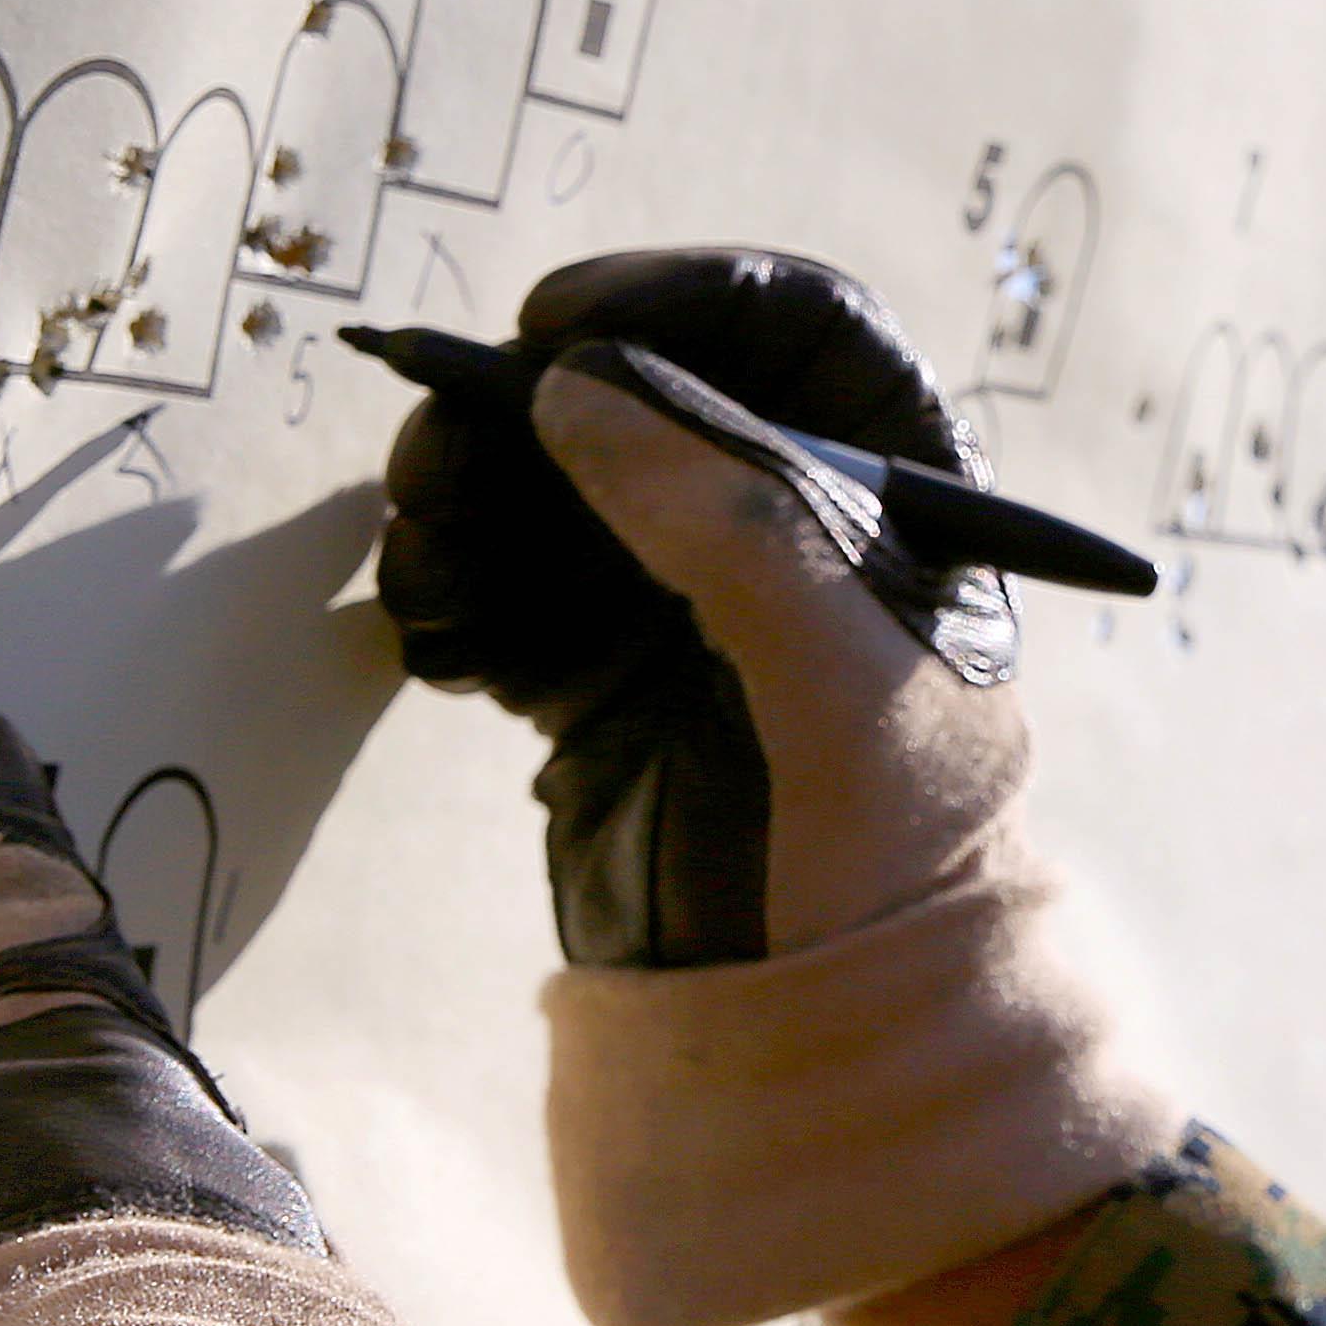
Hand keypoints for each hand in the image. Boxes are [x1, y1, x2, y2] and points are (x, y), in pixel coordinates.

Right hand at [369, 249, 1016, 965]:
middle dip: (525, 406)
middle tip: (442, 446)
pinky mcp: (599, 681)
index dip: (678, 297)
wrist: (833, 1029)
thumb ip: (726, 521)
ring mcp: (684, 602)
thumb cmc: (892, 848)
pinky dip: (454, 595)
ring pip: (549, 486)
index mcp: (897, 495)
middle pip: (637, 393)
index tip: (561, 321)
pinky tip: (441, 638)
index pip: (797, 331)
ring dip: (467, 499)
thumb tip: (582, 389)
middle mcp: (785, 527)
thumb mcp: (839, 676)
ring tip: (428, 553)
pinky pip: (503, 591)